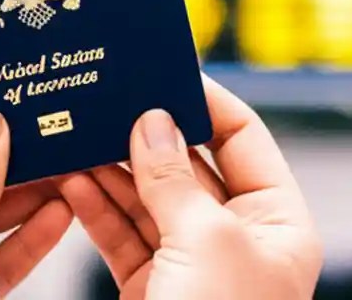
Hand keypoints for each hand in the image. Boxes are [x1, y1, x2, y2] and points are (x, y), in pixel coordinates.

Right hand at [58, 76, 321, 298]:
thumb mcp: (208, 243)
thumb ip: (176, 179)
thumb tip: (153, 122)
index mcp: (279, 224)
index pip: (244, 139)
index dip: (206, 103)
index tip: (163, 72)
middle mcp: (239, 241)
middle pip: (190, 166)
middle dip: (146, 134)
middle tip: (108, 98)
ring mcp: (194, 266)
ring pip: (150, 199)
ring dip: (114, 167)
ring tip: (79, 132)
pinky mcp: (152, 291)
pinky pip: (124, 235)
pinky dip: (97, 208)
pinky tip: (73, 180)